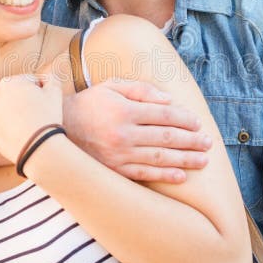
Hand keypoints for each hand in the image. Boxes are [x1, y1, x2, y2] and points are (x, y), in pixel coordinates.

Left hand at [0, 73, 63, 163]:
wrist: (39, 147)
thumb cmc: (48, 119)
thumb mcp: (55, 92)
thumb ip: (50, 79)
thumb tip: (44, 78)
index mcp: (14, 82)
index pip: (25, 80)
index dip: (34, 88)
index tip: (40, 98)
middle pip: (6, 86)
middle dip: (15, 91)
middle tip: (26, 104)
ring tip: (3, 101)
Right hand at [62, 79, 211, 182]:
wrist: (55, 131)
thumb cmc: (88, 104)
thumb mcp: (110, 86)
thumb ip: (140, 89)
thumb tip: (168, 99)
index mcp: (124, 110)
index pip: (164, 114)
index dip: (184, 119)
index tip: (197, 123)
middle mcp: (123, 133)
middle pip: (166, 137)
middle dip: (191, 141)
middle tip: (208, 143)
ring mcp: (119, 154)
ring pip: (160, 158)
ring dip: (185, 160)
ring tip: (203, 160)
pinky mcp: (114, 170)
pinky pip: (144, 174)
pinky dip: (165, 176)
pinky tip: (181, 176)